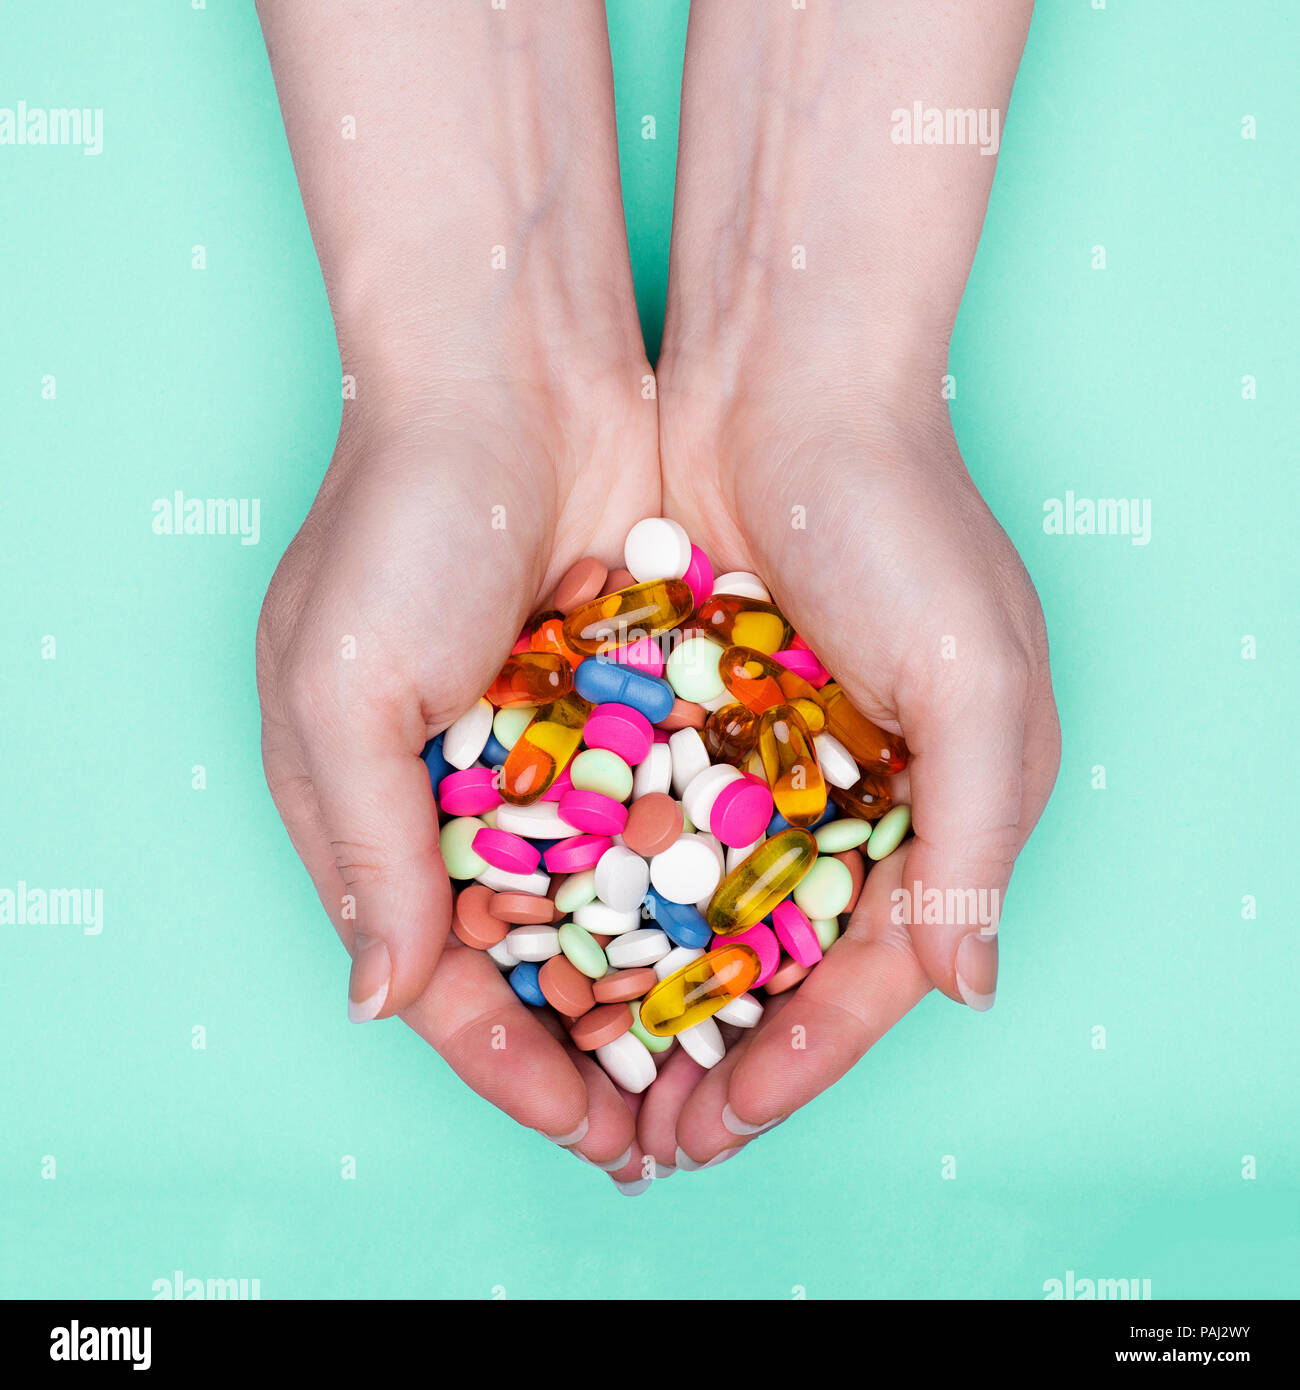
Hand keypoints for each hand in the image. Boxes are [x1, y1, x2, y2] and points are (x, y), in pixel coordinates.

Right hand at [257, 373, 659, 1170]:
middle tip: (675, 1120)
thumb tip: (378, 1001)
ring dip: (662, 974)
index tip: (586, 1129)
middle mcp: (470, 790)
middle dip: (600, 1040)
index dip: (509, 1062)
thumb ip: (362, 849)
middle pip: (541, 955)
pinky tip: (763, 931)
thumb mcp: (339, 689)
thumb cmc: (399, 521)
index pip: (444, 975)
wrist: (507, 369)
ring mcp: (558, 744)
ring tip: (732, 1050)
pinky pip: (672, 808)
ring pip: (615, 897)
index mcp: (376, 805)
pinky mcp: (632, 693)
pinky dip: (706, 872)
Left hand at [638, 375, 1060, 1167]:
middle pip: (786, 951)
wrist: (789, 373)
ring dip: (661, 980)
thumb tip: (966, 990)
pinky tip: (560, 940)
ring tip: (595, 1059)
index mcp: (948, 794)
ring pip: (711, 901)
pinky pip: (655, 817)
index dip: (807, 1054)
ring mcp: (772, 745)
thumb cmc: (901, 517)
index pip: (874, 966)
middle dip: (724, 1042)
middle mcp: (859, 784)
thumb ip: (975, 838)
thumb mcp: (975, 676)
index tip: (728, 1120)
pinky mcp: (697, 700)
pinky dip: (617, 882)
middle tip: (652, 1128)